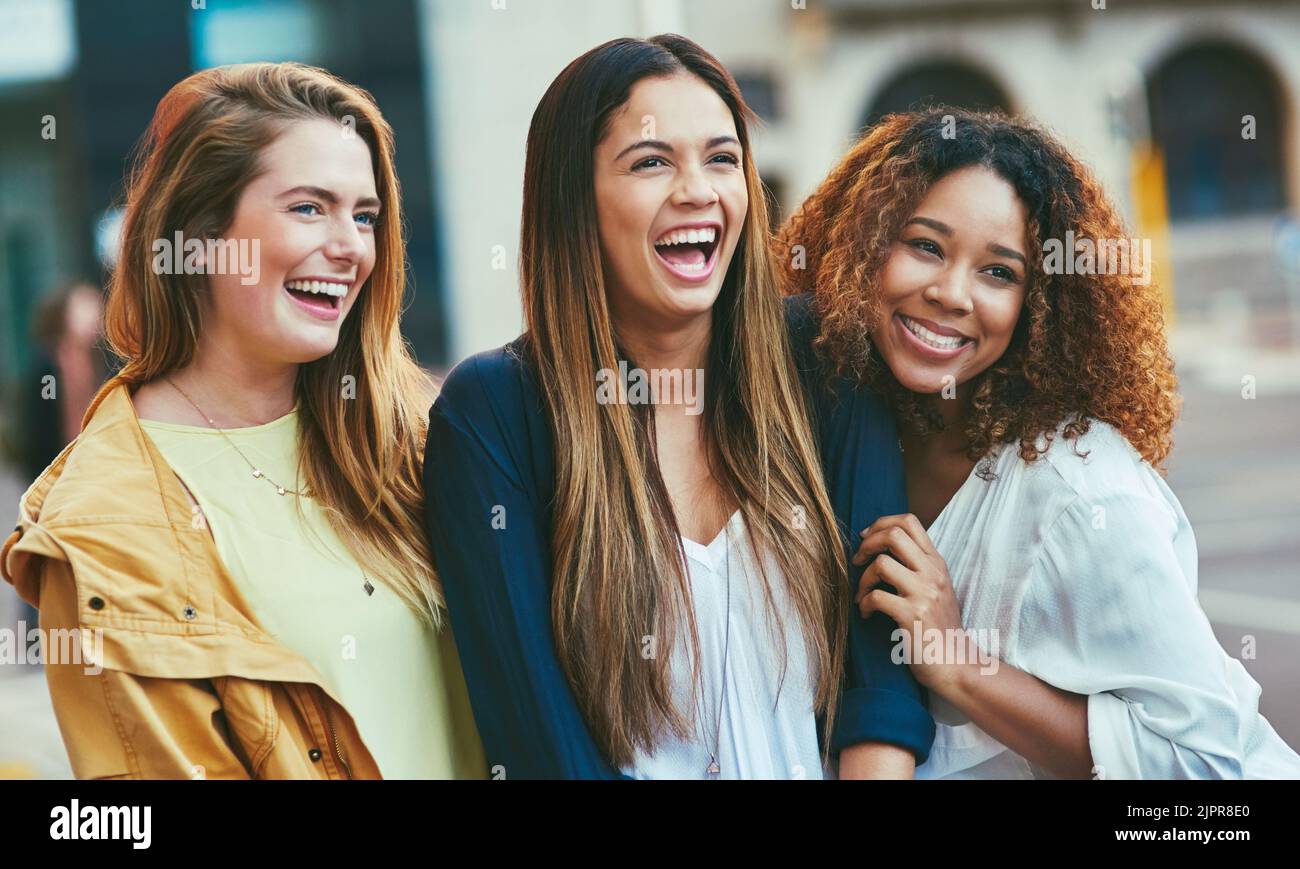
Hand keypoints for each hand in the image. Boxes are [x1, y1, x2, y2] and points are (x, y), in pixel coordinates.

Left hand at [851, 513, 964, 691]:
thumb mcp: (936, 588)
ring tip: (862, 595)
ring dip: (862, 579)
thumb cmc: (939, 628)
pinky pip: (876, 597)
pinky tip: (866, 613)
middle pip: (893, 534)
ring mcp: (924, 593)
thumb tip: (883, 546)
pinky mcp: (912, 615)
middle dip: (867, 544)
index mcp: (936, 563)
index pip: (910, 521)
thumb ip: (917, 566)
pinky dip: (863, 604)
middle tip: (858, 561)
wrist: (957, 663)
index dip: (881, 524)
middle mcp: (932, 573)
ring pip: (881, 563)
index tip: (866, 539)